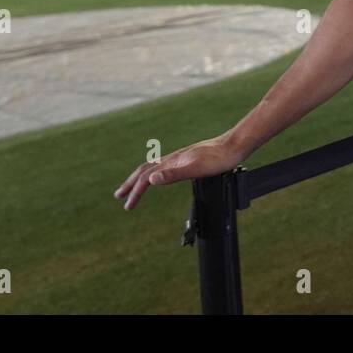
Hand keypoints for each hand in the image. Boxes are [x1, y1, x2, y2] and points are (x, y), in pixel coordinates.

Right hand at [114, 133, 246, 209]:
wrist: (233, 147)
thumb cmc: (218, 160)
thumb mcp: (196, 169)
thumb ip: (173, 175)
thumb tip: (150, 181)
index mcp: (171, 162)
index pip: (146, 178)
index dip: (135, 192)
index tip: (128, 206)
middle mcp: (172, 158)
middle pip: (145, 170)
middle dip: (131, 183)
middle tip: (119, 195)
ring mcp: (180, 158)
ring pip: (154, 167)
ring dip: (141, 178)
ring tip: (135, 186)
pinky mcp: (188, 159)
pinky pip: (164, 166)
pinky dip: (155, 173)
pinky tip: (161, 176)